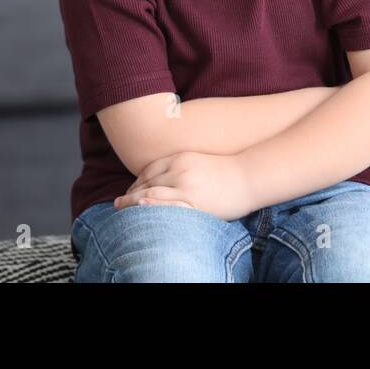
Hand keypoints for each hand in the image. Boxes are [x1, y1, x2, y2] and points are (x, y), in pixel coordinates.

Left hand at [114, 151, 254, 220]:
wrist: (251, 176)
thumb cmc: (229, 170)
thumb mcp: (201, 161)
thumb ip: (182, 166)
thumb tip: (166, 177)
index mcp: (181, 158)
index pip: (149, 169)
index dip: (136, 181)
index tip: (130, 190)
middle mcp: (180, 170)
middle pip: (146, 182)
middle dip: (130, 193)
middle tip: (118, 203)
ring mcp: (186, 186)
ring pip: (150, 194)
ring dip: (132, 203)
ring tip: (121, 210)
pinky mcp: (193, 202)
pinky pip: (165, 207)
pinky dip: (149, 209)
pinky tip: (139, 211)